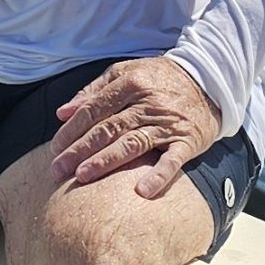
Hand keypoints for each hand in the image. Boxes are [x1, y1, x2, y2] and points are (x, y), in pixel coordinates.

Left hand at [50, 55, 222, 198]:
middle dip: (80, 150)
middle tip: (58, 170)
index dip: (72, 130)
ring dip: (107, 161)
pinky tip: (142, 191)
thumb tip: (62, 112)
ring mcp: (168, 123)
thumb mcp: (126, 74)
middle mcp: (147, 103)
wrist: (209, 81)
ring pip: (132, 143)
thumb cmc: (160, 80)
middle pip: (108, 128)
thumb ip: (94, 91)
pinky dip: (159, 176)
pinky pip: (172, 160)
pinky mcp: (187, 140)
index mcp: (130, 83)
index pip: (94, 109)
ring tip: (84, 176)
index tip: (54, 149)